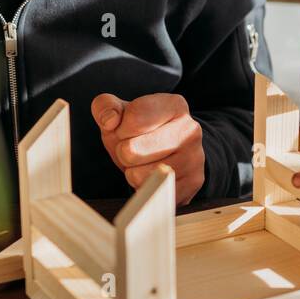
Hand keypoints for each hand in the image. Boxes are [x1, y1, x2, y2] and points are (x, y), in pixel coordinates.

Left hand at [91, 92, 205, 205]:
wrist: (170, 155)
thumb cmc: (141, 133)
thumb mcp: (119, 114)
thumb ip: (105, 106)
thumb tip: (109, 120)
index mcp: (175, 105)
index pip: (134, 117)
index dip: (119, 128)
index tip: (127, 129)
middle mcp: (190, 130)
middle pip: (131, 150)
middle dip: (124, 152)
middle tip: (135, 150)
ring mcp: (194, 159)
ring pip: (138, 175)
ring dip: (132, 172)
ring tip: (144, 163)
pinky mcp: (192, 184)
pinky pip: (150, 193)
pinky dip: (144, 188)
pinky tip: (153, 177)